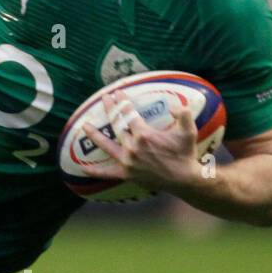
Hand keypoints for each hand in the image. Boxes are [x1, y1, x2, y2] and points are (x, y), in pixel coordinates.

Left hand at [80, 91, 200, 192]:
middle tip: (104, 98)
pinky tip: (82, 167)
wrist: (183, 180)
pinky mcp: (125, 174)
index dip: (122, 101)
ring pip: (106, 145)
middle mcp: (132, 147)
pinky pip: (106, 173)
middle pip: (116, 125)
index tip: (117, 92)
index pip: (128, 114)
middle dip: (110, 109)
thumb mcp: (189, 132)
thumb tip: (174, 105)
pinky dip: (94, 171)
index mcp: (144, 135)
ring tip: (85, 126)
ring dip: (94, 135)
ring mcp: (127, 161)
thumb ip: (184, 115)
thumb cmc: (185, 154)